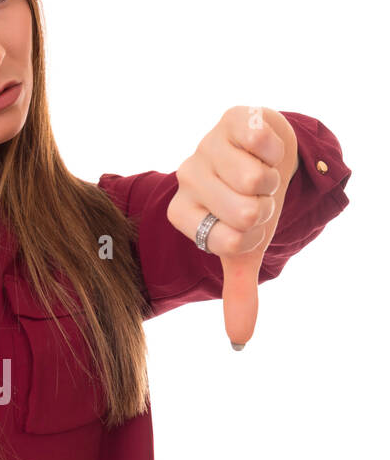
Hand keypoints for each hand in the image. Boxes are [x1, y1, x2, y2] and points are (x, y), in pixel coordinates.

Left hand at [168, 106, 298, 347]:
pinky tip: (265, 149)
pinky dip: (277, 151)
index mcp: (183, 213)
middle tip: (257, 197)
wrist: (268, 157)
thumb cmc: (250, 203)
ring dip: (272, 179)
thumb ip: (239, 291)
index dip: (251, 235)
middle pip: (243, 211)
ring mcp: (206, 146)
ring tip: (262, 173)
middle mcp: (186, 178)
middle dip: (265, 207)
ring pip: (254, 178)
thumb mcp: (245, 249)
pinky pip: (262, 142)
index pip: (227, 240)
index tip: (247, 224)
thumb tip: (239, 340)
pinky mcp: (231, 118)